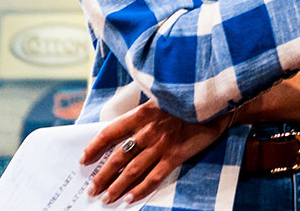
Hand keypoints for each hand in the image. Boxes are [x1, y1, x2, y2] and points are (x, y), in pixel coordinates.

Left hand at [81, 100, 230, 203]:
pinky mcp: (176, 155)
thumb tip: (124, 129)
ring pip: (133, 170)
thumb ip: (143, 114)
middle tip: (92, 189)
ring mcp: (162, 144)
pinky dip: (140, 189)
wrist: (215, 102)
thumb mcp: (161, 99)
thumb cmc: (187, 100)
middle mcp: (148, 131)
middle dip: (102, 175)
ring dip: (117, 186)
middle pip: (118, 157)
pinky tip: (129, 199)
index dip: (94, 147)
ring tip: (106, 197)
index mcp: (142, 114)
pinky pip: (154, 177)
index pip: (110, 132)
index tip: (84, 158)